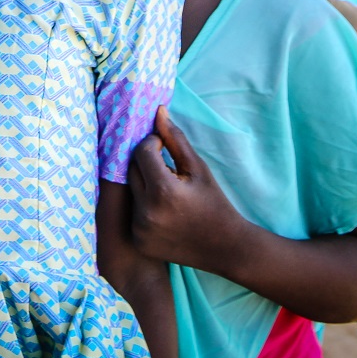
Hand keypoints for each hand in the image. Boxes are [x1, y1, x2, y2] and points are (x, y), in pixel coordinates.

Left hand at [128, 105, 246, 269]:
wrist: (225, 247)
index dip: (153, 144)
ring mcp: (139, 229)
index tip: (165, 148)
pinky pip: (132, 211)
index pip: (142, 151)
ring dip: (144, 184)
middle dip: (146, 163)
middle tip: (167, 170)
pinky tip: (165, 212)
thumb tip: (158, 111)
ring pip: (131, 190)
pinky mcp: (138, 240)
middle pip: (132, 170)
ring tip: (168, 192)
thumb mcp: (198, 168)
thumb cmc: (214, 202)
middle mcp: (146, 212)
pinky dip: (143, 206)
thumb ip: (175, 139)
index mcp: (163, 191)